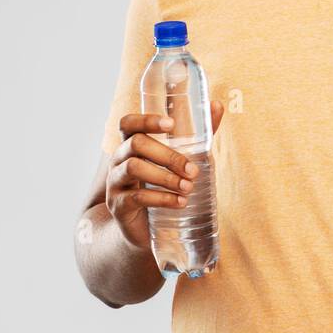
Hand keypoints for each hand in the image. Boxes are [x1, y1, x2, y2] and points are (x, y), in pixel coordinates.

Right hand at [105, 102, 225, 251]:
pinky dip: (163, 198)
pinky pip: (137, 197)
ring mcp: (115, 183)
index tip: (171, 124)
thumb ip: (198, 135)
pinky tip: (181, 202)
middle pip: (136, 144)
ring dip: (166, 177)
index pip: (128, 123)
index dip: (146, 119)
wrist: (141, 227)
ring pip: (133, 168)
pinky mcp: (119, 205)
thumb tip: (217, 105)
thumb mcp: (179, 159)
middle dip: (168, 155)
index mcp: (131, 145)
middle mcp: (118, 160)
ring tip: (188, 187)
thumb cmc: (162, 185)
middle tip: (193, 170)